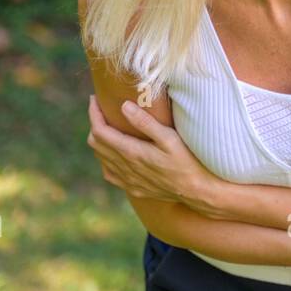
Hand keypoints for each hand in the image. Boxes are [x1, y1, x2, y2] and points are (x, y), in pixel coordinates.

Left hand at [86, 95, 210, 208]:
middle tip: (101, 109)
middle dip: (95, 123)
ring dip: (100, 141)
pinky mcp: (133, 188)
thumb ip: (146, 122)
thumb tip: (123, 106)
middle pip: (95, 144)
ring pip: (100, 158)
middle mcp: (125, 168)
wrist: (197, 191)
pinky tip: (115, 152)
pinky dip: (106, 158)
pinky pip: (109, 173)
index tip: (94, 99)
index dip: (94, 113)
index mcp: (131, 152)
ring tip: (108, 126)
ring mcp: (127, 181)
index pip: (100, 131)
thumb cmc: (187, 161)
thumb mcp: (170, 138)